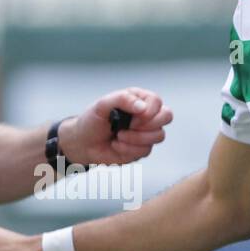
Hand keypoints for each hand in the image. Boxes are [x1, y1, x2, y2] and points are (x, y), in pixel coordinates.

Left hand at [57, 88, 172, 164]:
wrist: (83, 143)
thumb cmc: (92, 121)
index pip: (157, 101)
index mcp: (138, 99)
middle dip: (147, 125)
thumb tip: (143, 107)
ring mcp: (145, 133)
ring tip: (118, 136)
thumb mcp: (102, 105)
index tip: (131, 117)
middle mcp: (146, 115)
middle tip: (128, 126)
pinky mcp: (142, 149)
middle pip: (166, 117)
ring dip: (136, 138)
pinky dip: (128, 149)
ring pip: (158, 136)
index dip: (148, 111)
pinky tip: (116, 145)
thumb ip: (122, 99)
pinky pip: (146, 151)